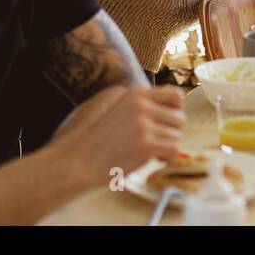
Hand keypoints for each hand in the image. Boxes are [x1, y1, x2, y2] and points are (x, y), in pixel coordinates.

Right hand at [55, 85, 185, 184]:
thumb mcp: (110, 106)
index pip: (175, 94)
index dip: (175, 111)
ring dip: (167, 147)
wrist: (74, 161)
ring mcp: (143, 123)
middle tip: (157, 142)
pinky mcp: (145, 144)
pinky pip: (173, 150)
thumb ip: (135, 103)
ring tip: (151, 152)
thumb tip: (163, 109)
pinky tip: (153, 160)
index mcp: (134, 93)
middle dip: (171, 132)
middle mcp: (141, 104)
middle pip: (180, 117)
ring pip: (177, 135)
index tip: (167, 123)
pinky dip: (167, 158)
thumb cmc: (89, 139)